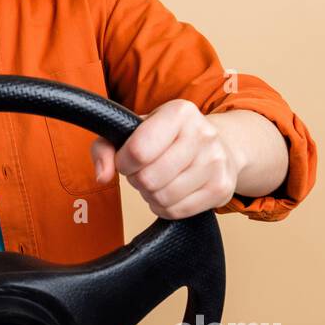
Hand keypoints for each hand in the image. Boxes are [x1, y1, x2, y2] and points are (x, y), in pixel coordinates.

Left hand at [90, 99, 240, 218]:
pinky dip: (165, 208)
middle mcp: (203, 134)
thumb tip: (102, 176)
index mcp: (179, 112)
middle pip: (149, 179)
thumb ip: (105, 147)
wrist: (219, 145)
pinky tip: (170, 193)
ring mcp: (216, 162)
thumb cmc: (167, 137)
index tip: (127, 160)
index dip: (124, 163)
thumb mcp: (134, 130)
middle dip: (138, 180)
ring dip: (151, 195)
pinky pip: (178, 212)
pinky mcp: (222, 188)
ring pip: (163, 198)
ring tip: (157, 181)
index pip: (138, 151)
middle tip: (144, 171)